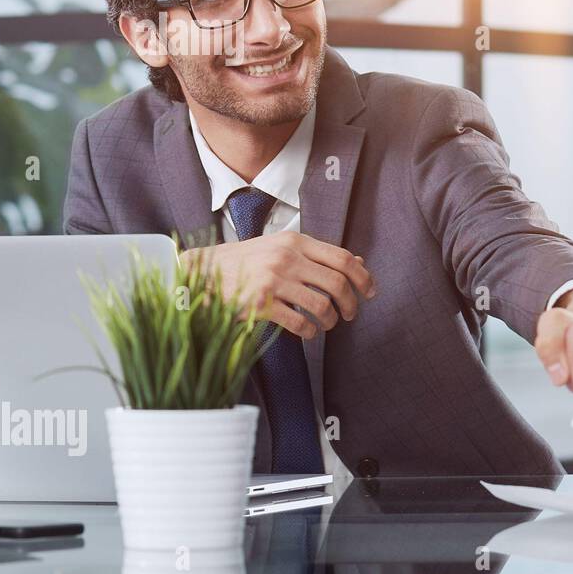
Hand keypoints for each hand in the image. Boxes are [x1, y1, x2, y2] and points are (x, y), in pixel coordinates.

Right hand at [182, 231, 376, 340]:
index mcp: (295, 241)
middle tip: (351, 314)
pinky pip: (299, 323)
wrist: (203, 271)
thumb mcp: (283, 247)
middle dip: (352, 303)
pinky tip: (309, 332)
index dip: (363, 278)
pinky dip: (310, 332)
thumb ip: (318, 254)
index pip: (342, 259)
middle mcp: (286, 258)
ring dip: (331, 321)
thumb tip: (359, 262)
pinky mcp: (260, 304)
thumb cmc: (247, 260)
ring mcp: (273, 281)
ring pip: (321, 306)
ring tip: (328, 324)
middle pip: (338, 284)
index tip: (370, 292)